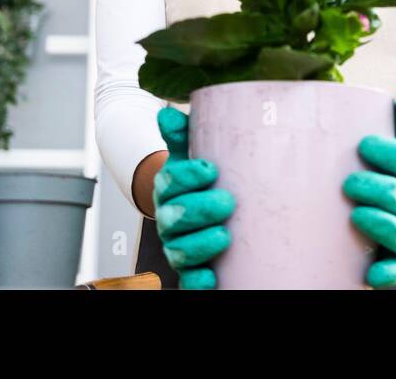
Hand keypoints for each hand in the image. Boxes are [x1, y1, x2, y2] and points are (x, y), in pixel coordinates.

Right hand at [153, 107, 236, 289]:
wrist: (192, 208)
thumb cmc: (199, 180)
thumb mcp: (191, 155)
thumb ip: (182, 135)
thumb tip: (167, 114)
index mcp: (169, 188)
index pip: (170, 181)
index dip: (188, 175)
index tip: (212, 168)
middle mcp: (168, 218)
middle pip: (174, 217)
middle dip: (199, 210)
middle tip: (228, 201)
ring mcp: (177, 245)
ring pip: (179, 250)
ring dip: (200, 244)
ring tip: (225, 236)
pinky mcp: (190, 270)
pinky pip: (188, 280)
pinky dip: (197, 280)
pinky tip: (212, 277)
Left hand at [343, 87, 395, 288]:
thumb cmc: (389, 168)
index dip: (389, 153)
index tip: (364, 144)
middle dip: (378, 189)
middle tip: (349, 182)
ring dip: (381, 224)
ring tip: (355, 214)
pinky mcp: (392, 258)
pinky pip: (393, 270)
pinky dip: (384, 273)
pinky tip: (368, 273)